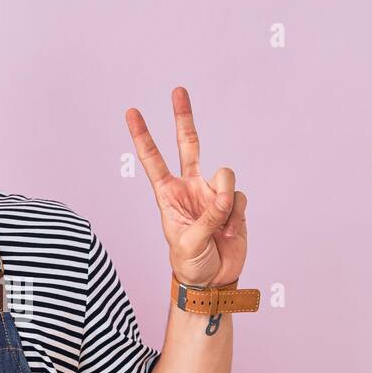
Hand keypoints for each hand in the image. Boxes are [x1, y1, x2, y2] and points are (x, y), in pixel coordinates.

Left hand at [124, 87, 247, 286]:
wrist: (213, 282)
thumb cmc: (190, 264)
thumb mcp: (187, 243)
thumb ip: (207, 216)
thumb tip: (226, 193)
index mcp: (168, 195)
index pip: (153, 161)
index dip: (143, 137)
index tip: (131, 112)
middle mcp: (190, 188)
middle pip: (188, 145)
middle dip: (183, 118)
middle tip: (177, 90)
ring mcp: (213, 194)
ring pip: (225, 176)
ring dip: (224, 201)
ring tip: (220, 228)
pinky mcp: (234, 204)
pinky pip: (240, 197)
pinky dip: (237, 215)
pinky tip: (230, 232)